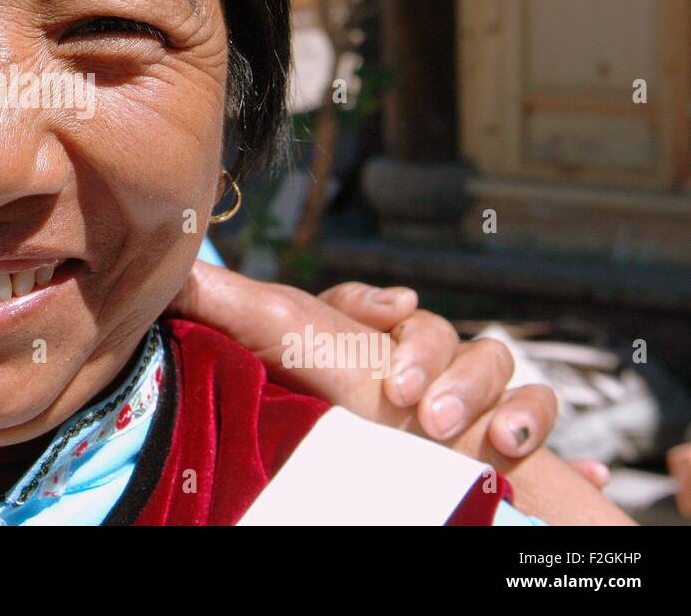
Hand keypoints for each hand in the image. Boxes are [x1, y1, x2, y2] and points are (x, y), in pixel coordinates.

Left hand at [167, 261, 562, 463]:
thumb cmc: (308, 400)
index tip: (388, 311)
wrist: (351, 477)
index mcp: (358, 335)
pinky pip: (541, 425)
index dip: (380, 304)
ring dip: (500, 398)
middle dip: (441, 359)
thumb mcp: (271, 350)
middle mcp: (416, 359)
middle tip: (412, 399)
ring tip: (485, 437)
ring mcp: (461, 397)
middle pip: (451, 335)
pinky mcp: (498, 440)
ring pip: (504, 370)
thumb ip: (228, 305)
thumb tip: (172, 271)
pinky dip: (554, 442)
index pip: (376, 305)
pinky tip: (577, 474)